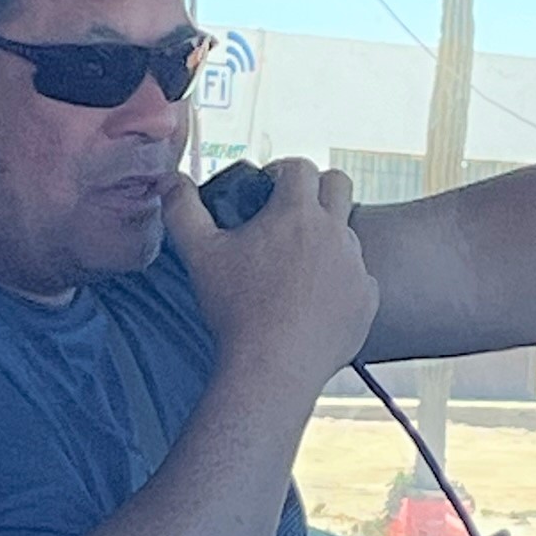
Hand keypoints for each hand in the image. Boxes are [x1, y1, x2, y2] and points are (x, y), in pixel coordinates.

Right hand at [163, 158, 379, 395]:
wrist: (273, 368)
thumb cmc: (236, 309)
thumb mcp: (199, 254)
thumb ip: (183, 209)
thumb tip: (169, 180)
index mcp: (297, 213)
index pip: (300, 167)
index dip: (281, 171)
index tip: (266, 189)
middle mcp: (334, 232)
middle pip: (338, 184)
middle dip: (317, 188)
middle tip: (291, 212)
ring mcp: (355, 266)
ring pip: (348, 234)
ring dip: (326, 239)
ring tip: (296, 266)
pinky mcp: (366, 300)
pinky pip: (359, 278)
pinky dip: (340, 282)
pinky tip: (315, 301)